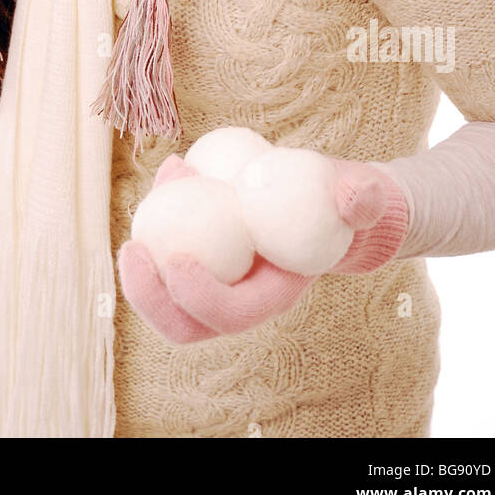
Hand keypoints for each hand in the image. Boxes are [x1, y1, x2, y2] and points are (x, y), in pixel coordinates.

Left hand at [118, 151, 408, 343]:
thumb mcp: (359, 196)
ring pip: (165, 297)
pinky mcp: (198, 257)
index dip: (199, 297)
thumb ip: (362, 198)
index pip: (231, 314)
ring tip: (137, 218)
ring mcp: (215, 283)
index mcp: (274, 295)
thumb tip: (353, 197)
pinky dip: (159, 215)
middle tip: (133, 250)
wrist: (325, 199)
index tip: (177, 259)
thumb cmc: (341, 199)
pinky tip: (172, 169)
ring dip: (141, 268)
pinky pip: (167, 249)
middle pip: (184, 325)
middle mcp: (239, 299)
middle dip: (150, 299)